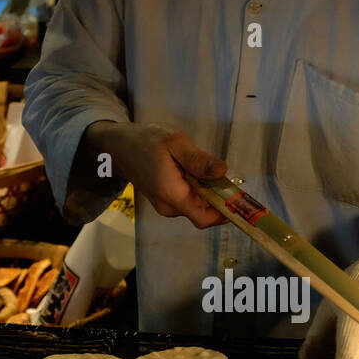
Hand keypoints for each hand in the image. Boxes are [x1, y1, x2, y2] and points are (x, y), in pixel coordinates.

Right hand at [87, 121, 226, 227]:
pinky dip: (197, 191)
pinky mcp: (165, 202)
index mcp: (172, 194)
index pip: (204, 218)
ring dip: (207, 193)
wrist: (119, 147)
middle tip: (223, 176)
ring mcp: (166, 207)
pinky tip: (193, 173)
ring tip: (203, 169)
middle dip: (217, 199)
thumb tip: (222, 171)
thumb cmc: (147, 141)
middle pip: (203, 213)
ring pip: (196, 207)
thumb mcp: (175, 142)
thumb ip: (198, 160)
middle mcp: (169, 208)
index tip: (238, 199)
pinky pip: (188, 202)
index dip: (224, 213)